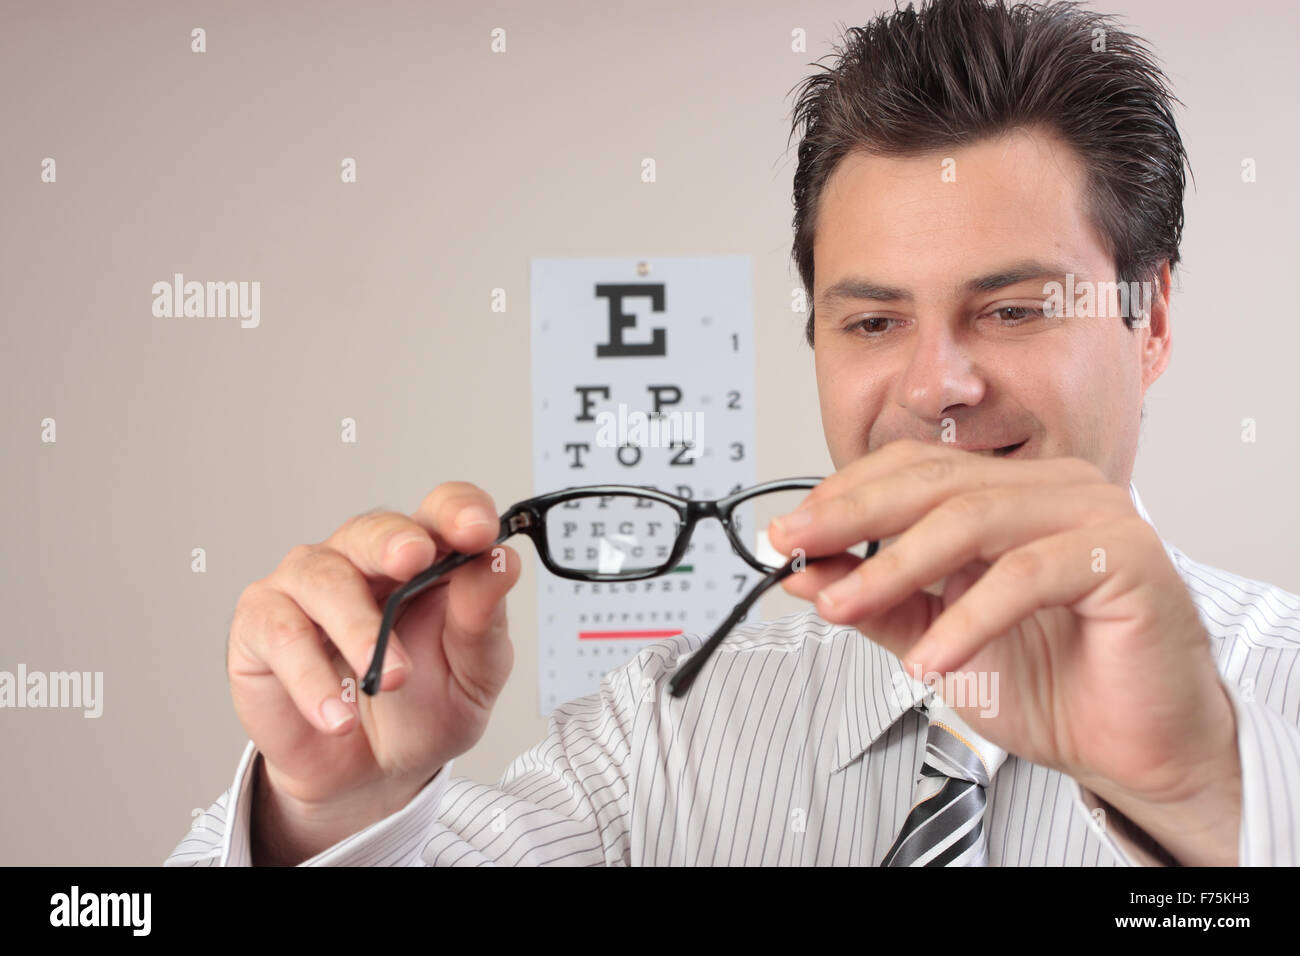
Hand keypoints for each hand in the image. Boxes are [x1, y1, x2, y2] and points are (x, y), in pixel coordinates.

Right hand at [227, 482, 520, 861]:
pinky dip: (313, 679)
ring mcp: (307, 585)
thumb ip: (484, 621)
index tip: (479, 531)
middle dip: (395, 541)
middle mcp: (364, 559)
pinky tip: (339, 716)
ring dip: (360, 630)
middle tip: (415, 560)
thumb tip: (502, 564)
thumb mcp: (472, 676)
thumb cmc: (422, 709)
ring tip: (391, 679)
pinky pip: (281, 635)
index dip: (460, 511)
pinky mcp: (261, 624)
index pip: (442, 510)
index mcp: (426, 558)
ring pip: (326, 580)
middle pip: (375, 528)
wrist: (369, 774)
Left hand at [767, 439, 1240, 864]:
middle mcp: (1052, 488)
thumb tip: (807, 573)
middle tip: (794, 547)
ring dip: (892, 567)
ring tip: (842, 608)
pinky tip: (930, 660)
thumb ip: (879, 600)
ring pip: (970, 519)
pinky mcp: (1124, 556)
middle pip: (932, 482)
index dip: (843, 495)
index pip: (913, 469)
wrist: (1133, 748)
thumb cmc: (1052, 683)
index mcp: (1010, 491)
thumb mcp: (937, 636)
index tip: (785, 534)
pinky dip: (965, 619)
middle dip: (851, 517)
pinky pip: (1024, 576)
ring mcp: (1092, 512)